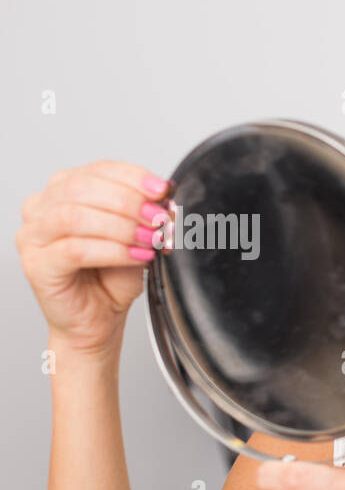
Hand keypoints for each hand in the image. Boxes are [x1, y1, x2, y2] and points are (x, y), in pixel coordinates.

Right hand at [16, 161, 173, 357]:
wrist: (99, 319)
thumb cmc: (112, 278)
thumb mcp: (137, 238)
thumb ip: (145, 216)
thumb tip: (165, 200)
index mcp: (64, 190)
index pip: (97, 170)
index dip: (132, 177)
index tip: (162, 189)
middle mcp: (42, 207)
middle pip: (82, 188)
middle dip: (128, 201)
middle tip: (159, 218)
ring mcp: (33, 236)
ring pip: (74, 217)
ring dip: (121, 226)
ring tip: (151, 239)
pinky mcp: (36, 265)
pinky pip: (74, 250)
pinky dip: (112, 251)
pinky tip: (138, 256)